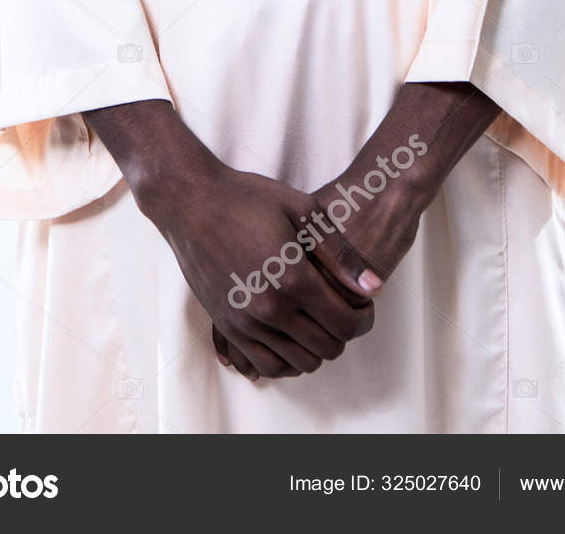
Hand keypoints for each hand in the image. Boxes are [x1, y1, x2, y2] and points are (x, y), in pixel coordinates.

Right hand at [83, 101, 379, 381]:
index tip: (363, 306)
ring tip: (318, 322)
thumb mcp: (303, 210)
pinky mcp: (227, 327)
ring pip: (298, 362)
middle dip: (344, 334)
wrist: (190, 202)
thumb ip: (340, 253)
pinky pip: (266, 364)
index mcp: (293, 278)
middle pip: (326, 348)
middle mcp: (270, 308)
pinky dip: (287, 359)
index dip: (363, 319)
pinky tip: (292, 335)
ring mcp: (245, 322)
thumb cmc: (248, 198)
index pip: (345, 324)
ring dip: (317, 348)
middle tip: (344, 312)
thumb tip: (374, 287)